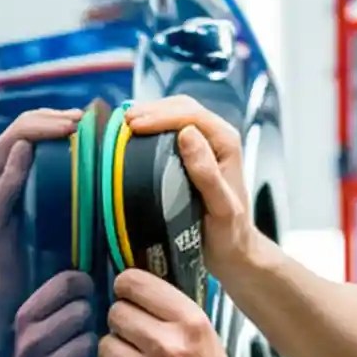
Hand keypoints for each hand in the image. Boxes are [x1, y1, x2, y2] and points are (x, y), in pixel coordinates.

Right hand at [0, 108, 82, 300]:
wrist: (36, 287)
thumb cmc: (57, 243)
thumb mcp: (66, 199)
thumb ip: (71, 172)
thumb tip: (101, 143)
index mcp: (13, 169)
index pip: (25, 126)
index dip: (49, 115)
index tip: (79, 117)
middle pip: (15, 131)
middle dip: (46, 118)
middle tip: (76, 120)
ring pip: (3, 150)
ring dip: (33, 131)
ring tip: (63, 127)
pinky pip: (1, 191)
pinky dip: (13, 169)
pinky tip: (26, 150)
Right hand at [11, 271, 96, 356]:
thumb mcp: (44, 327)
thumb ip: (61, 300)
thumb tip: (91, 269)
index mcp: (25, 314)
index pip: (67, 281)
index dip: (86, 287)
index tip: (86, 297)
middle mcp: (27, 337)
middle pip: (82, 309)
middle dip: (90, 320)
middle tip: (82, 332)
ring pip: (89, 338)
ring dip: (92, 346)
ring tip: (81, 354)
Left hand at [98, 270, 250, 356]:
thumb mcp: (202, 328)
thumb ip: (169, 304)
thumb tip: (130, 281)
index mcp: (190, 321)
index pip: (135, 283)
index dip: (126, 286)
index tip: (128, 293)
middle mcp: (168, 345)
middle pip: (116, 311)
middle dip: (122, 317)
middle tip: (134, 328)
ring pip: (105, 341)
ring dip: (115, 345)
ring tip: (132, 352)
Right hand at [125, 96, 255, 273]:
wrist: (232, 249)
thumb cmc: (228, 232)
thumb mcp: (220, 207)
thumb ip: (206, 172)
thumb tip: (186, 134)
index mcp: (226, 142)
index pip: (191, 115)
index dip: (161, 115)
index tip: (133, 125)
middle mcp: (217, 137)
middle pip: (182, 107)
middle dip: (152, 110)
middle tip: (124, 122)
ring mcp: (205, 144)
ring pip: (176, 114)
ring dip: (151, 115)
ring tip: (125, 126)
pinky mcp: (193, 153)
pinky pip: (171, 129)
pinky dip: (152, 127)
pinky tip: (135, 135)